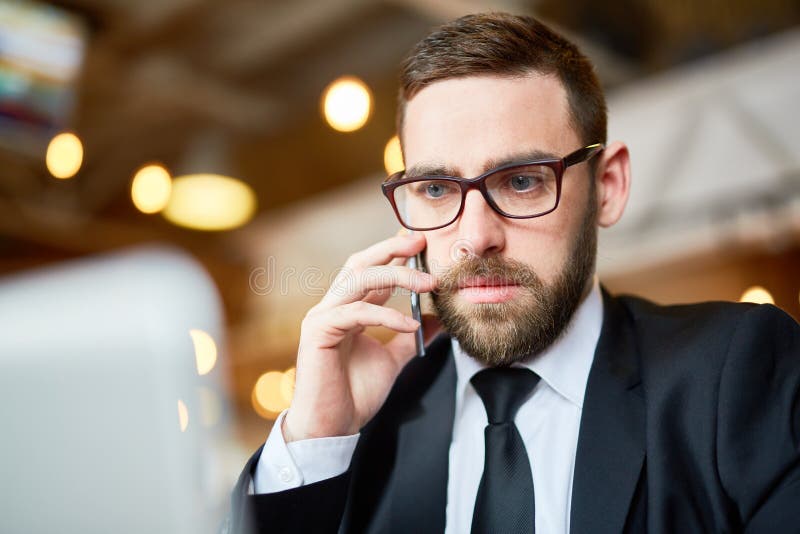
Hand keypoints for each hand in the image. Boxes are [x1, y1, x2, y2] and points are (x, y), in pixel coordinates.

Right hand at [283, 233, 441, 441]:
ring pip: (359, 279)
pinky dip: (388, 315)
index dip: (396, 255)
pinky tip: (412, 324)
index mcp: (349, 310)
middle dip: (391, 249)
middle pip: (361, 263)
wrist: (331, 427)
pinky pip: (357, 312)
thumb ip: (409, 338)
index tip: (423, 245)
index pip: (372, 272)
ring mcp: (323, 316)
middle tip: (421, 241)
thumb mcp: (392, 360)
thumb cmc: (355, 394)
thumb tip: (437, 321)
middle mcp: (333, 307)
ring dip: (397, 276)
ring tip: (429, 284)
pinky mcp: (318, 330)